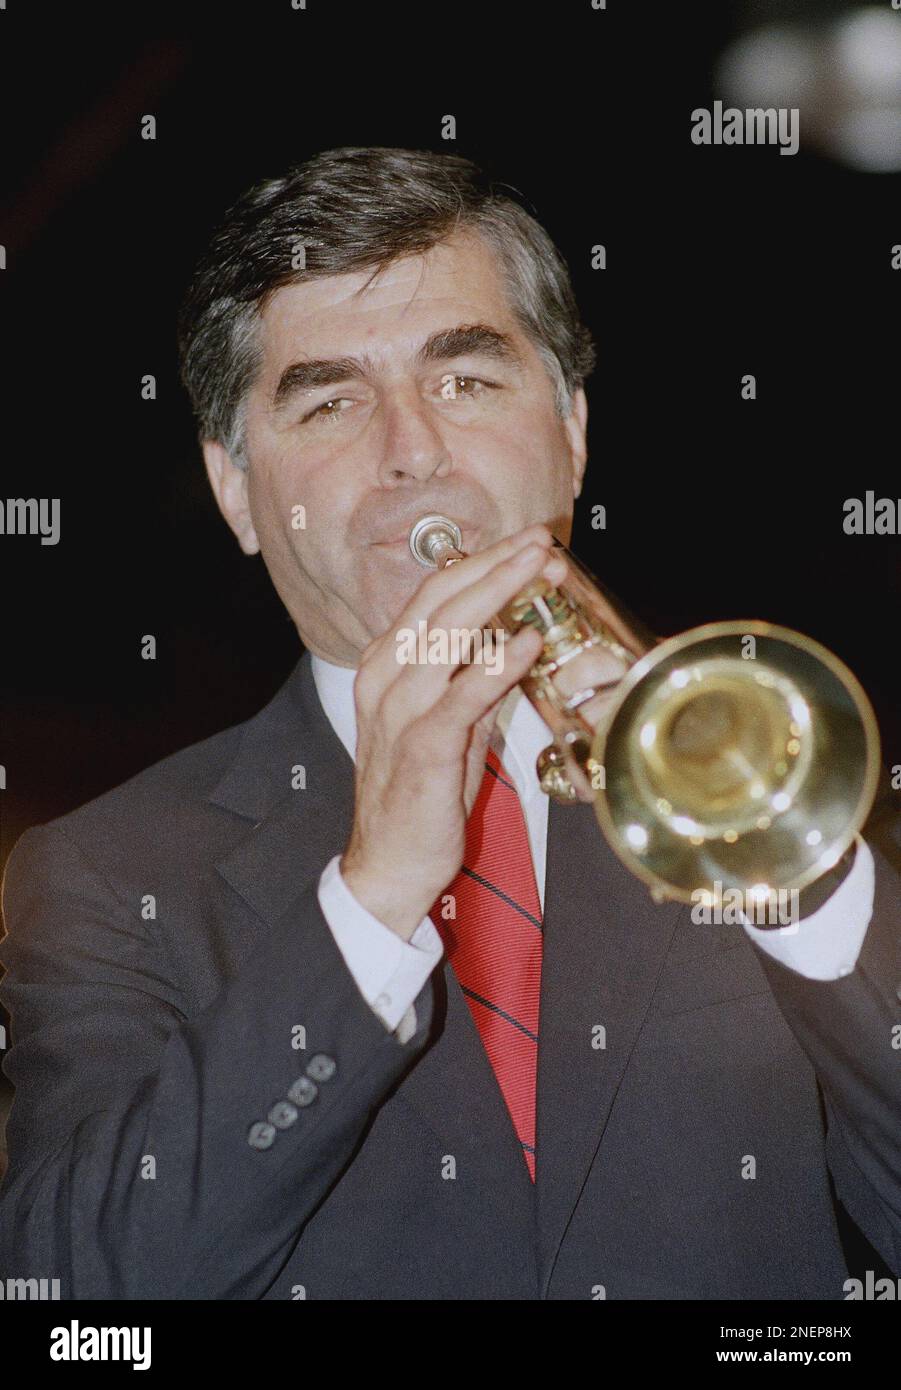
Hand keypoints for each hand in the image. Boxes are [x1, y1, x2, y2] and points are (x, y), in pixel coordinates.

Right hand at [341, 524, 566, 939]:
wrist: (388, 863)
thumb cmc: (419, 794)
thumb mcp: (449, 724)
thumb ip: (473, 681)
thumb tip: (512, 643)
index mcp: (386, 665)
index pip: (434, 596)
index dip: (482, 563)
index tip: (528, 542)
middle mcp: (384, 678)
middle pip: (441, 602)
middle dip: (496, 565)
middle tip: (542, 539)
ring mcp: (398, 711)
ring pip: (447, 636)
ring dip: (498, 596)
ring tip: (541, 570)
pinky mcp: (420, 748)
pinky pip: (459, 697)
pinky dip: (494, 665)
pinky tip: (526, 642)